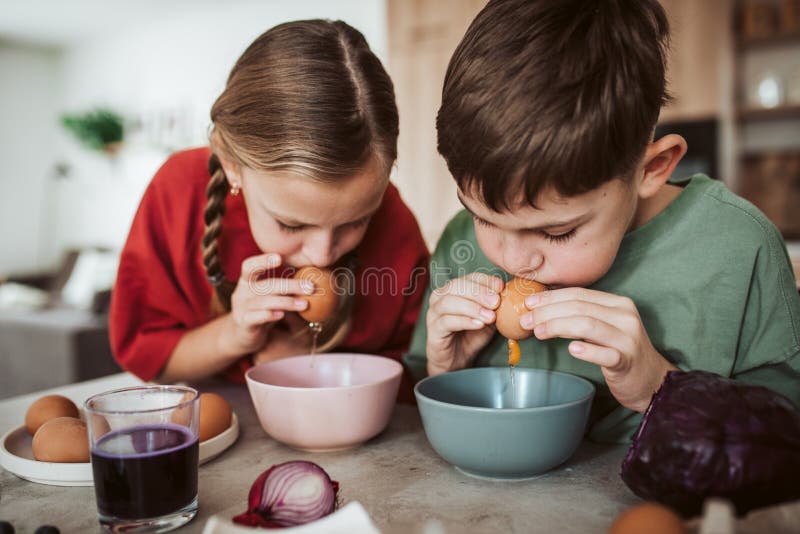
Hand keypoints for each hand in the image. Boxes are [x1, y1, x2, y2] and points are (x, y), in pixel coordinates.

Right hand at [222, 253, 313, 355]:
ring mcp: (241, 307)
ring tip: (304, 304)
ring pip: (264, 302)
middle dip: (290, 285)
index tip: (279, 258)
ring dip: (286, 302)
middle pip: (266, 285)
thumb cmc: (262, 310)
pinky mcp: (243, 323)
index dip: (263, 260)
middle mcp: (242, 291)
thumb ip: (284, 288)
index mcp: (248, 280)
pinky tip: (281, 314)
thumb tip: (314, 280)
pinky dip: (268, 315)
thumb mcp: (270, 296)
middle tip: (310, 287)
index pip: (250, 266)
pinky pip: (256, 317)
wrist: (244, 335)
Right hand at [425, 273, 502, 375]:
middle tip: (496, 301)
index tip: (501, 287)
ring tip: (489, 316)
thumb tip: (509, 294)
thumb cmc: (471, 335)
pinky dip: (464, 321)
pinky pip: (447, 321)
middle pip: (457, 286)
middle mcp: (440, 297)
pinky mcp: (433, 330)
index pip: (469, 277)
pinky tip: (478, 324)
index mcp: (453, 290)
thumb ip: (494, 306)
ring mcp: (434, 313)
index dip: (485, 280)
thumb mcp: (487, 317)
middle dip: (478, 292)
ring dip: (472, 307)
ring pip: (449, 302)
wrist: (457, 360)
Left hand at [520, 288, 677, 411]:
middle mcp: (625, 316)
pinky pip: (606, 353)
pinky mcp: (628, 360)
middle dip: (548, 312)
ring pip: (588, 325)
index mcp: (618, 303)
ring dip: (558, 327)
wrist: (652, 380)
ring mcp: (628, 338)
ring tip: (538, 332)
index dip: (551, 297)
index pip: (579, 294)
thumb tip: (541, 309)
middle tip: (525, 320)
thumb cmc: (620, 352)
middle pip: (580, 308)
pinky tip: (571, 349)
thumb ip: (581, 315)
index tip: (528, 303)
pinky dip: (587, 350)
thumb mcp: (605, 327)